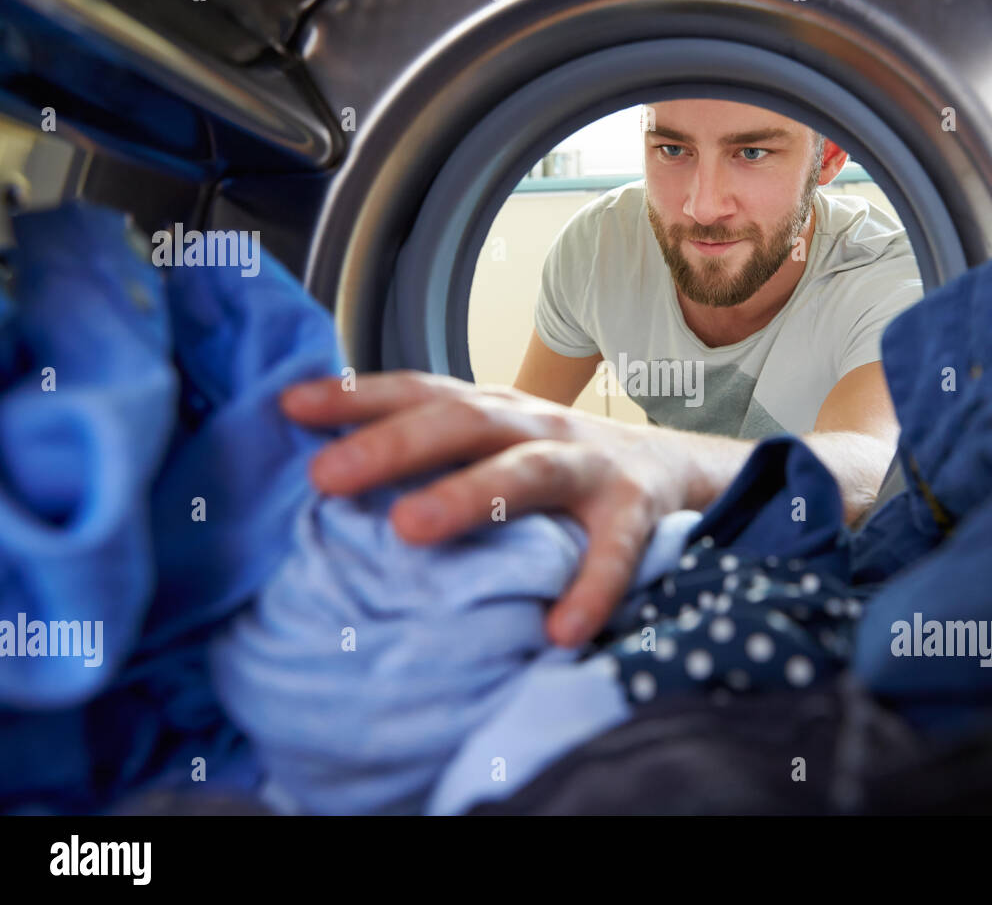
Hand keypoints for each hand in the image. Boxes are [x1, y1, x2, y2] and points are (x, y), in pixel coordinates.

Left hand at [280, 371, 691, 646]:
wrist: (672, 469)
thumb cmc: (557, 463)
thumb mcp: (495, 444)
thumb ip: (430, 453)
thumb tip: (319, 477)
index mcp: (495, 410)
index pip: (421, 392)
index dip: (358, 395)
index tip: (289, 406)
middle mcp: (537, 426)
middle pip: (462, 423)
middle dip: (393, 444)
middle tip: (325, 474)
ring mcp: (590, 464)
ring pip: (530, 471)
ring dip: (471, 494)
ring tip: (410, 529)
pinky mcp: (636, 510)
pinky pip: (614, 551)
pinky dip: (591, 588)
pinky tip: (560, 629)